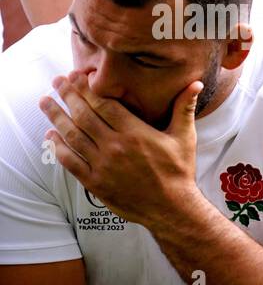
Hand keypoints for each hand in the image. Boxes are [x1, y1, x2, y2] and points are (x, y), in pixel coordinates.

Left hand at [40, 70, 202, 225]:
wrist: (172, 208)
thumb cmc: (179, 172)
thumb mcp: (185, 138)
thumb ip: (185, 108)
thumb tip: (195, 83)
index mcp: (136, 133)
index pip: (104, 104)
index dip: (88, 88)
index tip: (77, 75)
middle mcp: (116, 147)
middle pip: (84, 116)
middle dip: (68, 95)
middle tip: (57, 81)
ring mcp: (103, 165)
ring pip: (72, 136)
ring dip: (56, 116)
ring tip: (45, 101)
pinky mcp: (95, 182)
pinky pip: (70, 161)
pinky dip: (57, 147)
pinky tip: (50, 135)